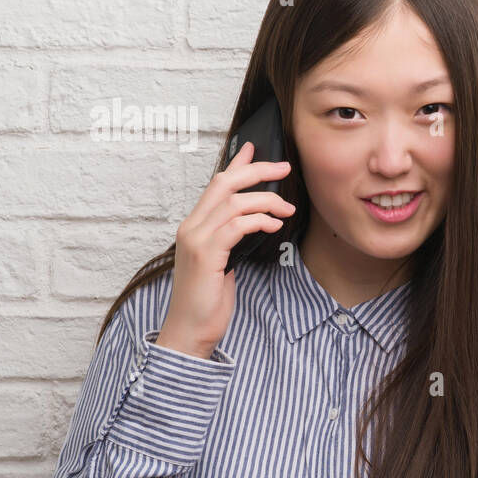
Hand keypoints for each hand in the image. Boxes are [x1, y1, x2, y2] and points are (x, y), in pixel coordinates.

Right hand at [155, 140, 294, 358]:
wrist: (190, 330)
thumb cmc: (208, 300)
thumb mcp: (222, 263)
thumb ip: (231, 240)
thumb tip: (254, 223)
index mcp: (194, 226)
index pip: (216, 185)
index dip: (235, 164)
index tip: (253, 148)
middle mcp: (191, 227)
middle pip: (224, 184)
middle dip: (256, 171)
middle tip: (284, 168)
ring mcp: (196, 240)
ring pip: (234, 202)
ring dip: (266, 201)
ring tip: (288, 210)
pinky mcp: (207, 255)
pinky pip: (237, 226)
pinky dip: (259, 221)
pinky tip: (274, 226)